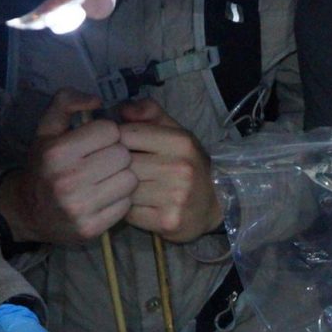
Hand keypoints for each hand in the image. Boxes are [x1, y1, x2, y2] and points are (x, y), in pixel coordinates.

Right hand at [0, 89, 135, 242]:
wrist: (28, 212)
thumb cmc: (44, 166)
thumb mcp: (46, 129)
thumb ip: (66, 103)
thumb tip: (97, 100)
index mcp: (56, 152)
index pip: (110, 131)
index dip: (107, 133)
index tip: (97, 142)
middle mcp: (67, 180)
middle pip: (123, 155)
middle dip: (117, 154)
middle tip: (104, 161)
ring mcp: (80, 207)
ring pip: (130, 180)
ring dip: (123, 177)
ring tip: (106, 178)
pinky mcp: (91, 228)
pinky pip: (126, 204)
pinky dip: (120, 199)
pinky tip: (105, 196)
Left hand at [119, 98, 223, 241]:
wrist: (215, 204)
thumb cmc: (189, 165)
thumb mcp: (176, 133)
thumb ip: (150, 114)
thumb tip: (119, 109)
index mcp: (181, 142)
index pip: (126, 134)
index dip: (116, 141)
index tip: (120, 148)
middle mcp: (180, 168)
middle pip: (122, 163)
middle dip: (117, 167)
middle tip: (122, 171)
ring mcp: (174, 197)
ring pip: (123, 188)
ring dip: (120, 189)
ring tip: (129, 188)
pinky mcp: (166, 221)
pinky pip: (128, 212)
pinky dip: (127, 210)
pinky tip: (137, 205)